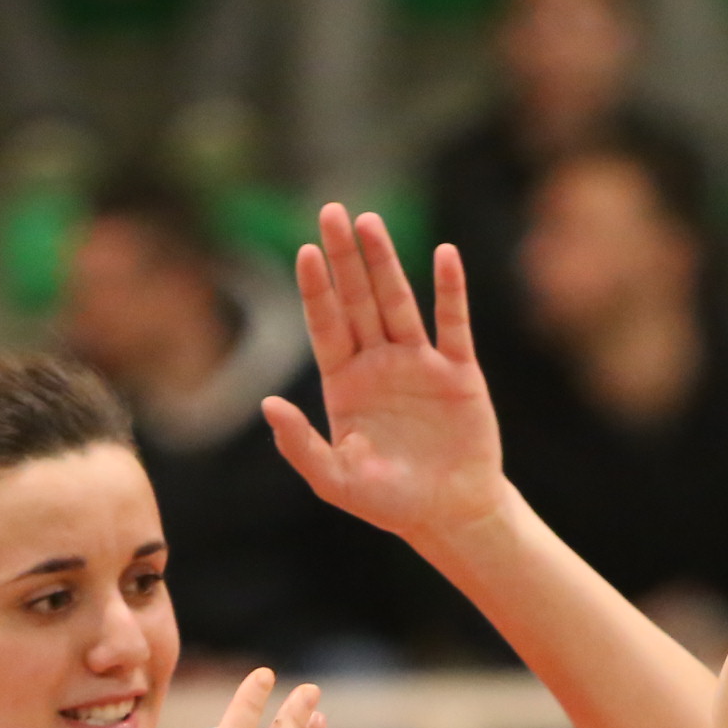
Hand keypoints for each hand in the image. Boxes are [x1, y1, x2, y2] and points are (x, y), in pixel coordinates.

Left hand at [264, 208, 504, 546]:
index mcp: (345, 383)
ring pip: (399, 302)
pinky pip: (453, 324)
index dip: (315, 289)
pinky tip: (445, 254)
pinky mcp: (459, 373)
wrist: (450, 516)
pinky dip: (451, 290)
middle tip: (332, 212)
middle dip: (344, 258)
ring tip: (370, 221)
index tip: (305, 252)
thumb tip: (268, 405)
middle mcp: (379, 364)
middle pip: (357, 300)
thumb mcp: (335, 480)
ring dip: (385, 262)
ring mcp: (419, 364)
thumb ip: (300, 445)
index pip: (325, 325)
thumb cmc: (389, 502)